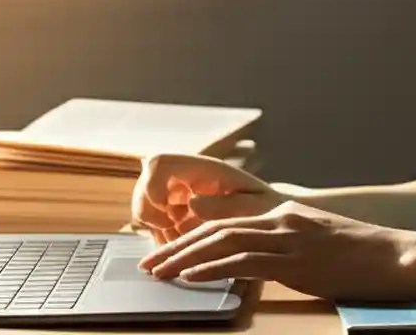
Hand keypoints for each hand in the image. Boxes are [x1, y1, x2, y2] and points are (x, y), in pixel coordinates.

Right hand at [132, 153, 282, 243]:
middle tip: (173, 235)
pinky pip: (155, 229)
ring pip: (146, 211)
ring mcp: (177, 197)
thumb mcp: (256, 206)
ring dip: (158, 233)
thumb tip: (192, 203)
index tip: (166, 213)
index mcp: (202, 168)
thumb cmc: (267, 208)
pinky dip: (165, 243)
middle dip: (151, 216)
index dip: (152, 186)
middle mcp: (184, 179)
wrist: (271, 220)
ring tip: (186, 246)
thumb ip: (226, 204)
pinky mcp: (175, 216)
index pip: (159, 163)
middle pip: (143, 188)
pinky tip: (186, 251)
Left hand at [137, 200, 415, 302]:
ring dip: (184, 258)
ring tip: (158, 272)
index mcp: (287, 214)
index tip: (167, 253)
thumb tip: (261, 266)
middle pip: (217, 229)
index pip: (228, 223)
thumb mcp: (322, 245)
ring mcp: (290, 239)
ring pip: (223, 242)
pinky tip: (192, 277)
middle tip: (148, 263)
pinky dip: (213, 269)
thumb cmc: (366, 258)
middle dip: (177, 246)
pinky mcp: (297, 261)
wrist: (400, 257)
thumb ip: (290, 250)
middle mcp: (283, 220)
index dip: (193, 237)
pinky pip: (245, 263)